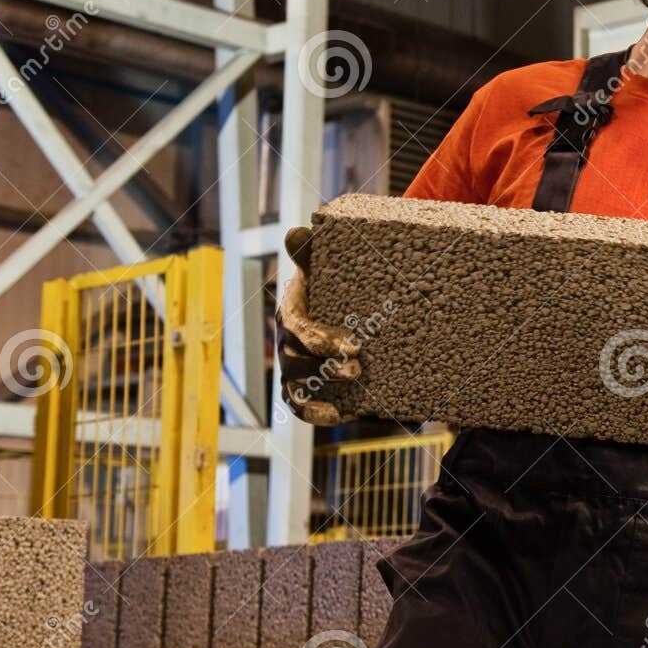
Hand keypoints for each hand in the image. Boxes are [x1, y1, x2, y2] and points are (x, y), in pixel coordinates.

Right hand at [276, 226, 359, 425]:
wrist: (338, 300)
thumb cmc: (330, 280)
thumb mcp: (323, 263)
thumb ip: (311, 251)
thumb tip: (296, 232)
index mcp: (291, 312)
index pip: (298, 330)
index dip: (321, 342)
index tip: (353, 346)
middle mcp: (287, 343)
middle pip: (296, 362)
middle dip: (326, 368)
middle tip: (360, 368)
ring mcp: (292, 367)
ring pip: (295, 386)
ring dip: (322, 390)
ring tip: (355, 387)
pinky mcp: (302, 386)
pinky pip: (299, 406)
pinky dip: (315, 414)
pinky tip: (342, 416)